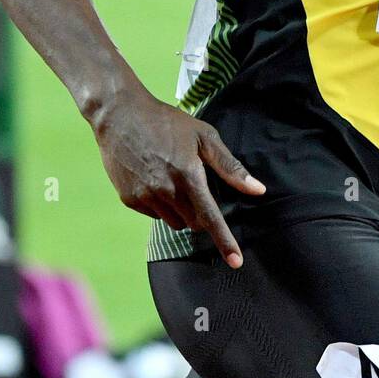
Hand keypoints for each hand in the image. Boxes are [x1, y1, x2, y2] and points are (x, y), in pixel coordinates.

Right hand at [88, 86, 264, 266]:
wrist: (120, 115)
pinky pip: (154, 214)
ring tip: (172, 176)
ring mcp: (145, 197)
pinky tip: (154, 177)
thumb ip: (230, 167)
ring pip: (174, 221)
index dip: (225, 241)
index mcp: (188, 176)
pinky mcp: (129, 199)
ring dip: (181, 209)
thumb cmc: (167, 122)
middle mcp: (166, 191)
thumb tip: (258, 190)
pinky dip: (160, 204)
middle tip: (195, 184)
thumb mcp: (204, 136)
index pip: (211, 218)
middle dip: (201, 212)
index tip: (237, 262)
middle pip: (194, 222)